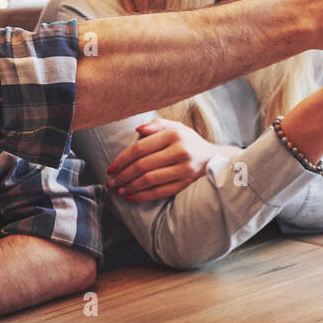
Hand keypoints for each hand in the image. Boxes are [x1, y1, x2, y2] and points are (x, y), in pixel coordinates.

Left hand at [106, 118, 239, 202]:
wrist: (212, 158)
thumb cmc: (187, 141)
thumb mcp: (175, 127)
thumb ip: (156, 125)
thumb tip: (138, 129)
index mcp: (174, 134)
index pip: (140, 148)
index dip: (122, 160)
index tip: (110, 169)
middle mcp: (180, 151)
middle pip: (143, 165)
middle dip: (123, 176)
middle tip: (111, 183)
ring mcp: (184, 169)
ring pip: (150, 180)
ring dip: (130, 187)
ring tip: (118, 190)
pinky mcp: (186, 183)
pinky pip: (160, 191)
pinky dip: (143, 196)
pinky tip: (131, 197)